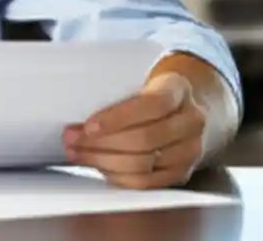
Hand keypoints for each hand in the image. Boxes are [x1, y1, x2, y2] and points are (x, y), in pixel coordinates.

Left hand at [62, 72, 205, 189]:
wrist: (184, 107)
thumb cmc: (150, 91)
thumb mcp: (139, 79)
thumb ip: (114, 93)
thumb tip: (75, 114)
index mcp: (178, 89)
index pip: (151, 105)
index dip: (118, 118)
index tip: (88, 126)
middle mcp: (191, 121)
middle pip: (144, 139)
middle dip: (101, 143)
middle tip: (71, 139)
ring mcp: (190, 150)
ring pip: (143, 164)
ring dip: (102, 161)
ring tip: (77, 153)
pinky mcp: (182, 173)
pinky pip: (146, 183)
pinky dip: (117, 177)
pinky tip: (98, 167)